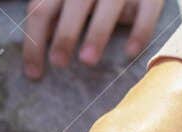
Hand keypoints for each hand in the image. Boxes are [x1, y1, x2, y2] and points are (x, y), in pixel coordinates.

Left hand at [23, 0, 164, 76]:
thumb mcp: (67, 0)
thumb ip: (54, 15)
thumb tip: (36, 49)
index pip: (42, 10)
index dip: (35, 42)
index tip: (34, 74)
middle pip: (75, 3)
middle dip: (65, 34)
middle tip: (59, 62)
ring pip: (109, 4)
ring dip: (97, 32)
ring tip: (87, 61)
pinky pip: (147, 9)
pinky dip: (140, 31)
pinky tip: (130, 52)